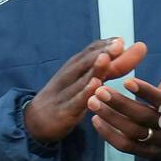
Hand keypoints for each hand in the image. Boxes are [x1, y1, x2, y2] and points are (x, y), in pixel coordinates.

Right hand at [24, 38, 146, 143]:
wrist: (36, 120)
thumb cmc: (66, 96)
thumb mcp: (87, 79)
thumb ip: (108, 67)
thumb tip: (124, 46)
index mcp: (77, 66)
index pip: (93, 50)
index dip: (108, 44)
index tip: (125, 40)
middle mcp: (71, 74)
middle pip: (88, 60)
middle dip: (104, 51)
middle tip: (120, 45)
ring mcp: (66, 92)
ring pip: (82, 78)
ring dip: (95, 68)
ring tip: (106, 58)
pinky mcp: (64, 110)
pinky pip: (76, 100)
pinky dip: (85, 92)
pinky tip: (95, 86)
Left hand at [88, 35, 160, 158]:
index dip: (146, 92)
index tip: (127, 80)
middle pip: (143, 118)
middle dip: (120, 104)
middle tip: (99, 90)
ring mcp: (159, 143)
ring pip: (132, 133)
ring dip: (110, 118)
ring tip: (92, 101)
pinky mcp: (146, 153)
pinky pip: (125, 146)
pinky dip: (109, 135)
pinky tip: (95, 119)